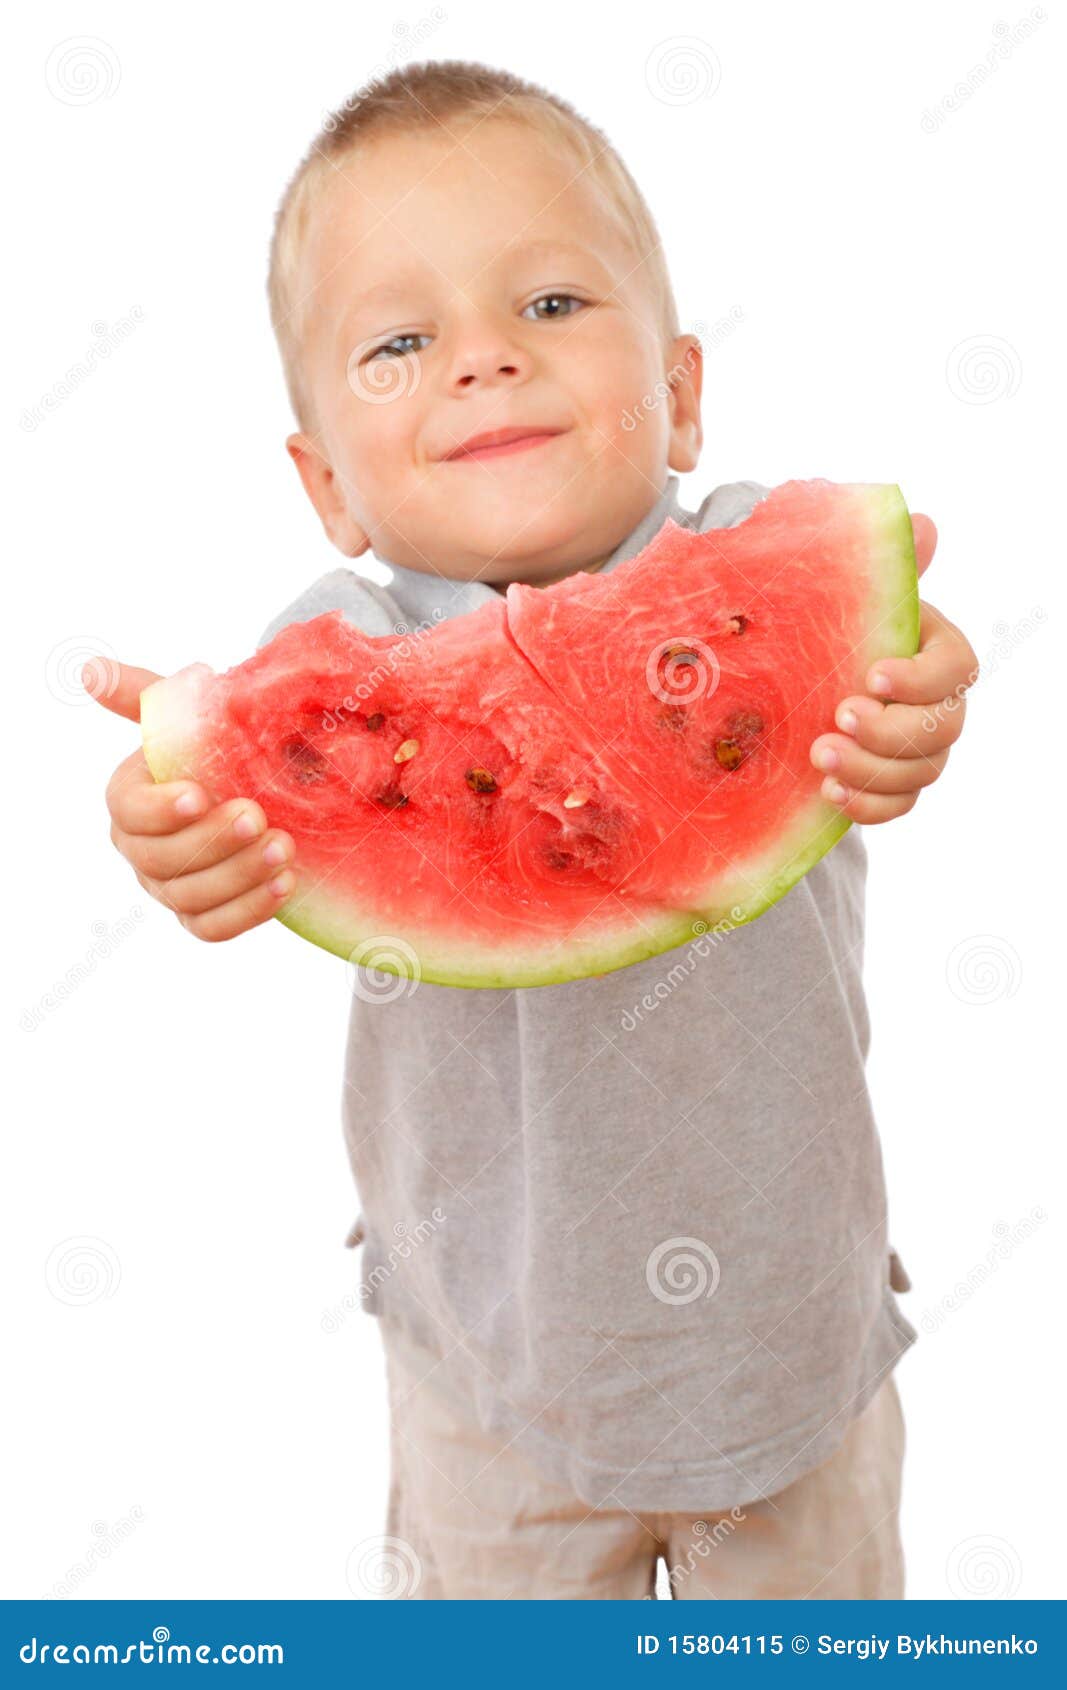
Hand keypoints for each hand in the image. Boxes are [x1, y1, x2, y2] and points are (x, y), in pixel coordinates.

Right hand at [85, 658, 296, 941]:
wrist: (268, 786)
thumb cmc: (222, 747)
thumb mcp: (189, 714)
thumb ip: (144, 695)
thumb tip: (93, 672)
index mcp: (130, 799)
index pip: (129, 811)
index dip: (160, 808)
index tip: (200, 794)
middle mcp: (142, 849)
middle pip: (160, 860)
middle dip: (212, 841)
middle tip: (258, 816)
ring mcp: (170, 888)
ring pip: (190, 896)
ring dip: (239, 876)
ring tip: (285, 847)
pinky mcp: (202, 915)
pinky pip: (215, 928)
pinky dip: (249, 911)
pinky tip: (285, 883)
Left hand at [809, 514, 978, 823]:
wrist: (798, 679)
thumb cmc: (834, 627)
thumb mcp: (852, 591)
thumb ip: (888, 564)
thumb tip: (922, 525)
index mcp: (936, 651)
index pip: (956, 669)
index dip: (920, 678)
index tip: (872, 676)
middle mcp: (938, 704)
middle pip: (940, 729)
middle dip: (888, 729)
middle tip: (836, 718)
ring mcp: (920, 749)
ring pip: (921, 771)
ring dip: (872, 769)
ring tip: (818, 756)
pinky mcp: (894, 784)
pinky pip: (901, 806)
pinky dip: (869, 806)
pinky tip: (829, 792)